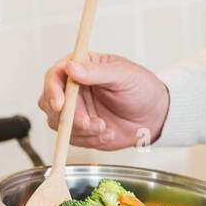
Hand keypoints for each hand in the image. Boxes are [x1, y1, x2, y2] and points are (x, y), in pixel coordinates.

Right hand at [38, 51, 170, 150]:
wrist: (155, 116)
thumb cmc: (142, 89)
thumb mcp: (124, 75)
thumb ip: (97, 72)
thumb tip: (71, 67)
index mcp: (82, 68)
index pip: (55, 75)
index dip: (53, 90)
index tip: (61, 104)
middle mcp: (73, 89)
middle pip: (49, 102)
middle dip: (68, 116)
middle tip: (88, 122)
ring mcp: (75, 110)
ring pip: (58, 123)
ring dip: (81, 130)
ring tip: (104, 127)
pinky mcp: (80, 130)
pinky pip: (73, 138)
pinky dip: (90, 139)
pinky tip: (108, 133)